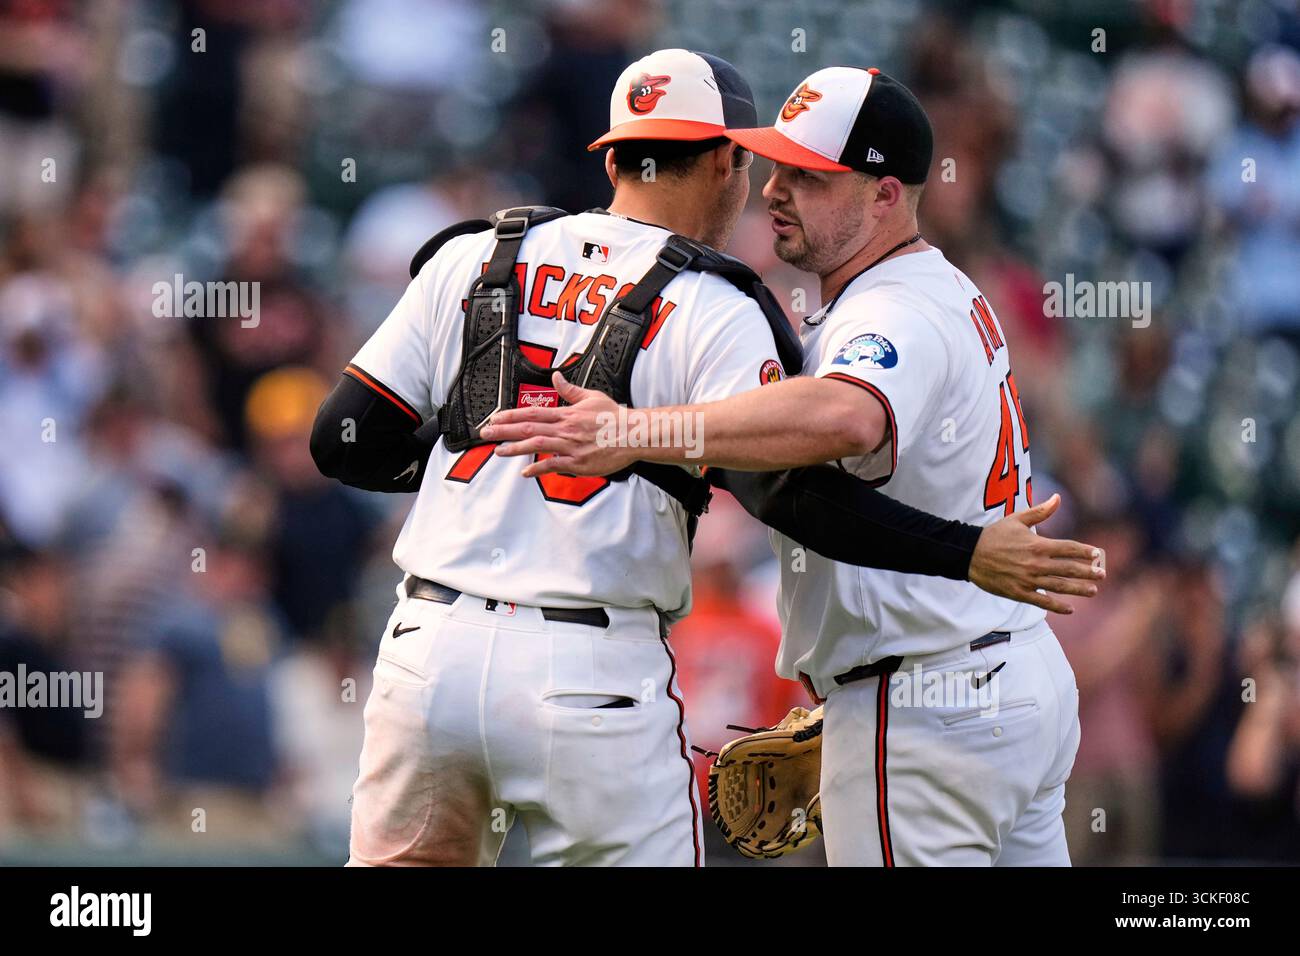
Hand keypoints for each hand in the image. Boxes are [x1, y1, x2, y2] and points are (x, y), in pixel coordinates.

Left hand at [480, 372, 633, 477]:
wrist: (633, 435)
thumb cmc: (614, 417)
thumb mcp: (591, 397)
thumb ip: (570, 389)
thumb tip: (556, 377)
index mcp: (567, 414)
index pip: (532, 413)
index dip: (511, 415)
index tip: (495, 418)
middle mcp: (565, 429)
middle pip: (528, 428)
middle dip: (504, 430)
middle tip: (486, 433)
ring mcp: (570, 447)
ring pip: (537, 446)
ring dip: (515, 449)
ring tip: (498, 451)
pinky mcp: (578, 463)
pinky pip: (554, 466)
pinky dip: (538, 468)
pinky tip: (525, 472)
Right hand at [968, 494, 1104, 614]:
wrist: (970, 554)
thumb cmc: (994, 535)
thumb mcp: (1017, 519)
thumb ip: (1040, 511)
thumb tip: (1058, 497)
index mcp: (1038, 545)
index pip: (1068, 548)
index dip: (1084, 551)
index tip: (1097, 554)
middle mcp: (1036, 563)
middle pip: (1068, 569)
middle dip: (1088, 572)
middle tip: (1102, 575)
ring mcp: (1028, 580)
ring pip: (1059, 586)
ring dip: (1078, 589)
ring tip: (1093, 591)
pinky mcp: (1019, 592)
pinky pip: (1041, 602)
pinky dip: (1056, 606)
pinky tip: (1070, 609)